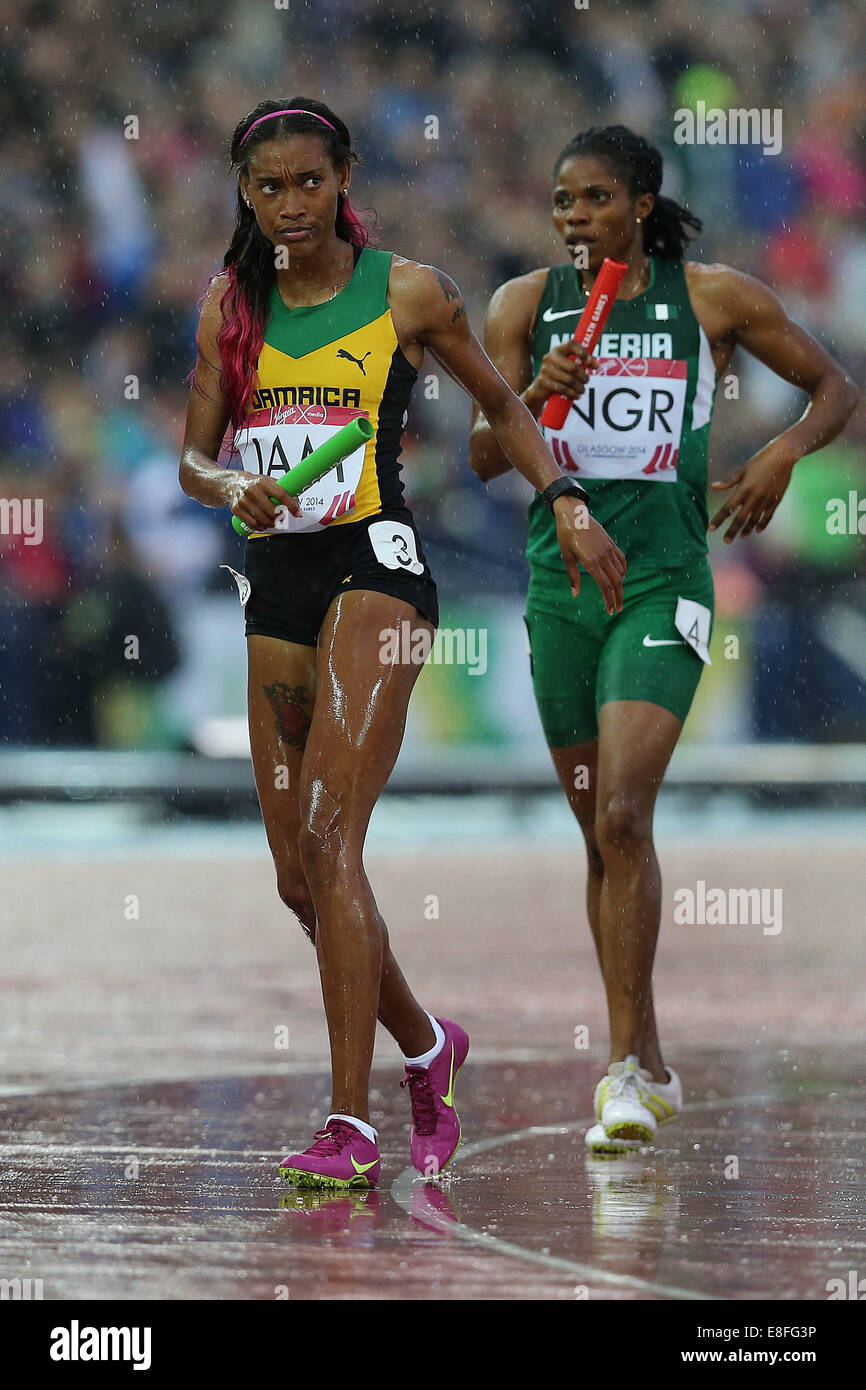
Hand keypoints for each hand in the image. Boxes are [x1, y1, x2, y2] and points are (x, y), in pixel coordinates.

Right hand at [227, 472, 301, 531]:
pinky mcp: (236, 509)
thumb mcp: (267, 481)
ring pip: (263, 518)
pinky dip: (260, 527)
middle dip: (281, 517)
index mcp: (262, 482)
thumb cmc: (252, 483)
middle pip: (272, 510)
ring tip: (274, 522)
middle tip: (283, 518)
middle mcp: (252, 490)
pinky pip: (252, 523)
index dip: (291, 505)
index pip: (281, 494)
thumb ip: (281, 489)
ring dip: (272, 523)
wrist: (232, 483)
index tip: (297, 512)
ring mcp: (243, 500)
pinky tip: (263, 525)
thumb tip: (295, 500)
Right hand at [534, 338, 598, 402]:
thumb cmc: (559, 373)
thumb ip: (583, 362)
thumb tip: (597, 365)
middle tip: (587, 380)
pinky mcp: (543, 381)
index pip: (570, 344)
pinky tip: (577, 396)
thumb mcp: (570, 365)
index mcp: (558, 349)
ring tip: (582, 390)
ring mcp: (545, 369)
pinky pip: (562, 388)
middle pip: (572, 367)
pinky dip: (572, 393)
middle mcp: (550, 357)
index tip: (590, 362)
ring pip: (568, 380)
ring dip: (579, 387)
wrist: (540, 387)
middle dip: (583, 376)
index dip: (582, 352)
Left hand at [554, 498, 625, 613]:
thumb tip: (575, 594)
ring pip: (620, 572)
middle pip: (616, 581)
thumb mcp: (567, 557)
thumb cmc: (566, 536)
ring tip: (618, 595)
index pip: (605, 585)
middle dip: (618, 597)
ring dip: (621, 585)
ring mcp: (608, 549)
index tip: (610, 610)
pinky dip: (623, 570)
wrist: (573, 514)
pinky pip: (621, 559)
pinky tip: (621, 577)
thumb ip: (573, 576)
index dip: (608, 600)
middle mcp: (603, 556)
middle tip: (618, 608)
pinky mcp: (611, 543)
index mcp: (591, 562)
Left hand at [709, 443, 796, 541]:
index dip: (718, 519)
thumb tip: (713, 487)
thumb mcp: (743, 470)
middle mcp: (754, 497)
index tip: (711, 528)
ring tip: (741, 536)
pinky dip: (762, 524)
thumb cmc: (761, 460)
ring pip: (754, 520)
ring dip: (747, 529)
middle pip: (740, 519)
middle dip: (732, 531)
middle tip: (726, 541)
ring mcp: (766, 500)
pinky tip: (757, 530)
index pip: (728, 508)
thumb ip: (728, 482)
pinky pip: (768, 516)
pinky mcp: (776, 500)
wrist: (783, 456)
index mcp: (743, 489)